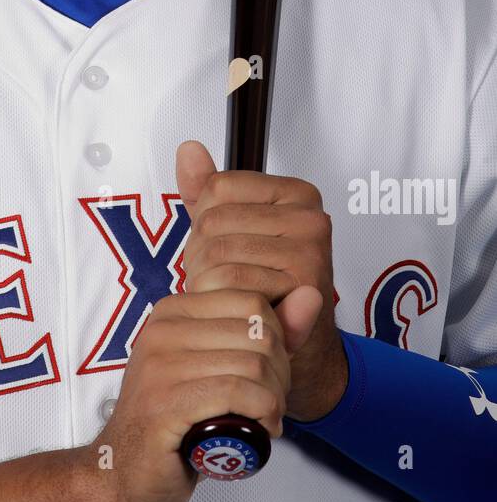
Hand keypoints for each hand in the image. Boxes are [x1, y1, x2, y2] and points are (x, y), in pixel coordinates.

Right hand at [92, 286, 291, 501]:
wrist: (123, 473)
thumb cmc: (177, 421)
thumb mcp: (222, 367)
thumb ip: (269, 331)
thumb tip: (311, 294)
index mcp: (173, 311)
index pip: (252, 299)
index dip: (278, 339)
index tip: (271, 374)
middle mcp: (162, 330)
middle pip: (258, 332)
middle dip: (281, 373)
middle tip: (271, 403)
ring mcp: (159, 366)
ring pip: (254, 364)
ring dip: (275, 399)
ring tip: (266, 418)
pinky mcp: (165, 404)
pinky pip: (237, 393)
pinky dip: (262, 413)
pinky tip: (262, 430)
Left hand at [176, 140, 348, 422]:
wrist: (297, 351)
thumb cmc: (263, 289)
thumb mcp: (232, 233)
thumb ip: (208, 192)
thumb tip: (188, 150)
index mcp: (296, 193)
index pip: (217, 189)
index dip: (205, 224)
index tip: (228, 248)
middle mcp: (310, 216)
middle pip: (214, 223)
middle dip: (204, 259)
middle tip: (228, 283)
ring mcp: (312, 248)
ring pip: (219, 255)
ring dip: (212, 286)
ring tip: (236, 299)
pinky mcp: (306, 283)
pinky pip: (234, 284)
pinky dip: (226, 305)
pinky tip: (245, 312)